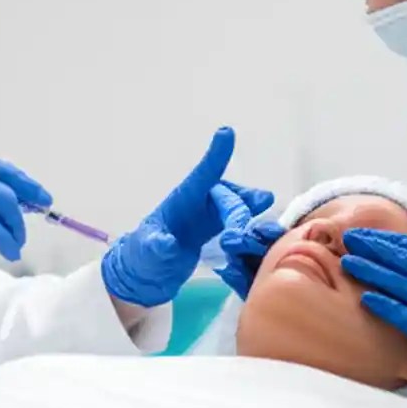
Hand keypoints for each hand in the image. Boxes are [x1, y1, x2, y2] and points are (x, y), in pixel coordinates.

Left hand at [101, 127, 274, 306]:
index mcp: (179, 202)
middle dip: (238, 208)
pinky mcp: (214, 229)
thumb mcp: (145, 253)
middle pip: (225, 195)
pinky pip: (237, 220)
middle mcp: (196, 203)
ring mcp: (206, 215)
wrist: (146, 275)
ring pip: (235, 205)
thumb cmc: (142, 258)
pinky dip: (251, 225)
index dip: (215, 155)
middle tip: (240, 232)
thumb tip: (165, 242)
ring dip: (249, 214)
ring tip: (264, 228)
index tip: (225, 132)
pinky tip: (265, 233)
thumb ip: (155, 246)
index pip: (201, 175)